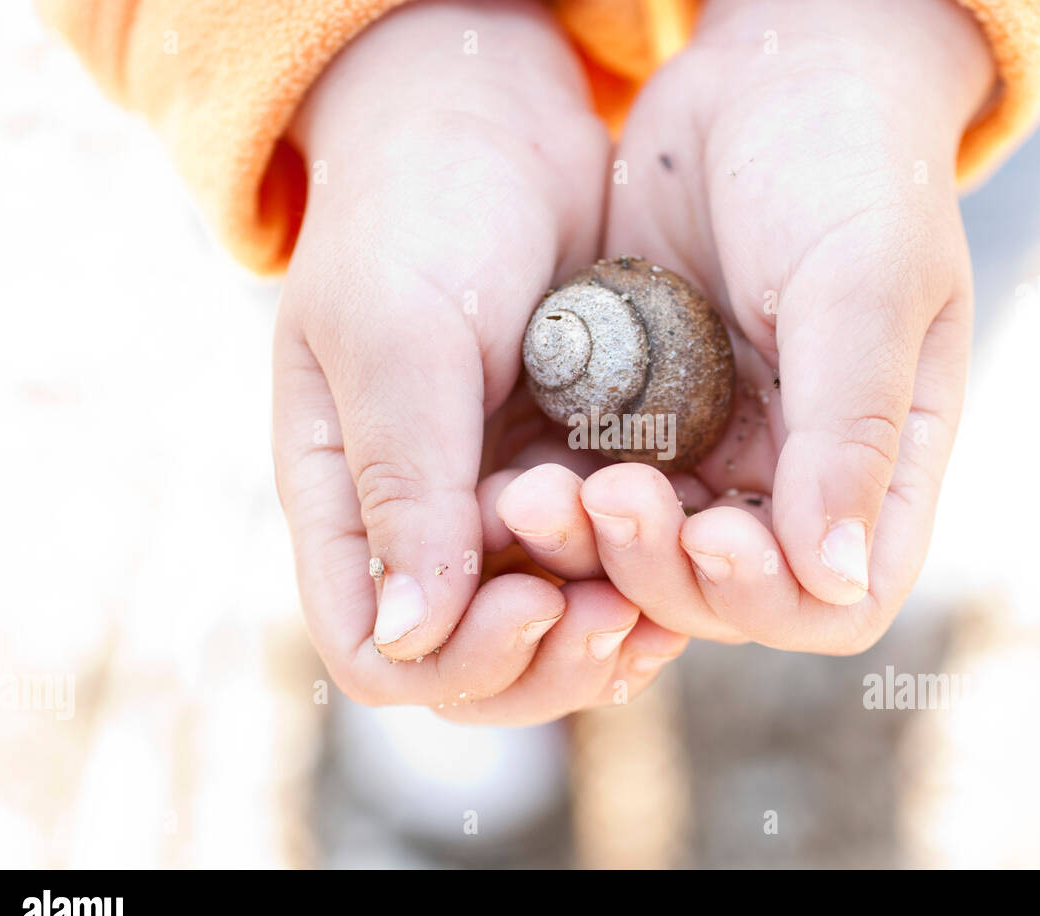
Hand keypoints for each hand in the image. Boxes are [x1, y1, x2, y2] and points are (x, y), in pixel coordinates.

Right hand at [272, 0, 683, 718]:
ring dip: (607, 632)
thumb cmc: (422, 213)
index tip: (533, 601)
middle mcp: (424, 522)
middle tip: (617, 617)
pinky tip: (692, 560)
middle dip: (546, 663)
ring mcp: (502, 505)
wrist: (495, 124)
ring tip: (662, 601)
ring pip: (550, 632)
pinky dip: (648, 581)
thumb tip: (409, 637)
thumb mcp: (398, 336)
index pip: (378, 651)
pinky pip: (611, 567)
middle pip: (472, 668)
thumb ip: (402, 481)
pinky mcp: (576, 474)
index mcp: (347, 502)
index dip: (457, 660)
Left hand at [574, 0, 995, 651]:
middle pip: (727, 597)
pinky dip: (563, 495)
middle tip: (613, 494)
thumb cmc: (847, 161)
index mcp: (881, 461)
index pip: (839, 602)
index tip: (715, 531)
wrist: (769, 68)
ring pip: (648, 554)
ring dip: (596, 543)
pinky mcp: (644, 410)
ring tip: (552, 487)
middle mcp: (796, 472)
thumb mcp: (865, 280)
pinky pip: (597, 486)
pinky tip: (528, 469)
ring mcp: (716, 444)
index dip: (771, 599)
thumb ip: (854, 428)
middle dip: (663, 569)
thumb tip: (838, 580)